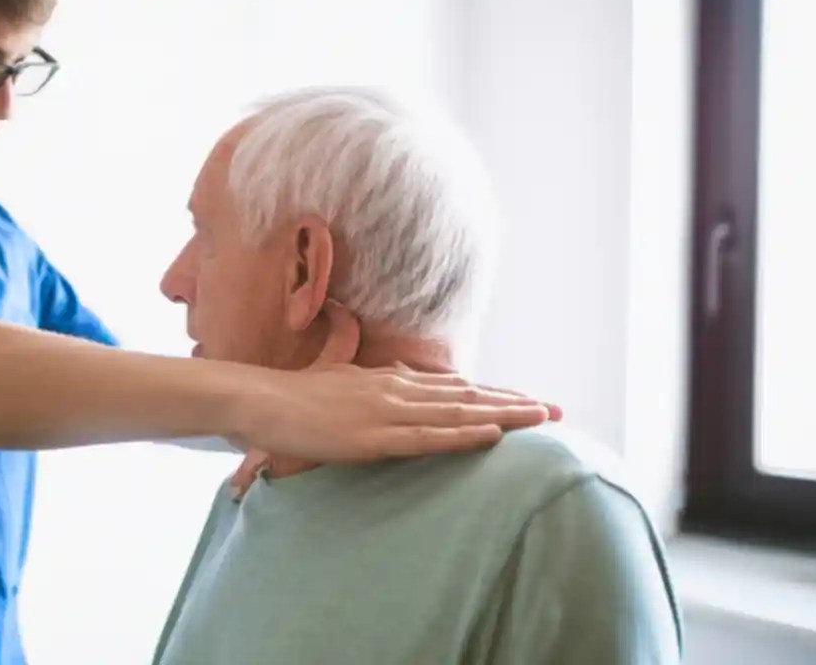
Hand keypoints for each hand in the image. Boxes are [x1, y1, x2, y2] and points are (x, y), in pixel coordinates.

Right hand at [227, 302, 560, 493]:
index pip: (452, 389)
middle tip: (558, 410)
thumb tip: (383, 378)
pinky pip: (427, 438)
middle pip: (467, 397)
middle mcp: (395, 390)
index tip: (527, 400)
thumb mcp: (335, 381)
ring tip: (541, 417)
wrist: (257, 400)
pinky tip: (492, 435)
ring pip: (456, 413)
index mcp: (388, 382)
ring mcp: (385, 412)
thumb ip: (364, 379)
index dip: (493, 395)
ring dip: (502, 415)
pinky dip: (462, 435)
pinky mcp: (372, 436)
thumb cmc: (290, 398)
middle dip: (514, 403)